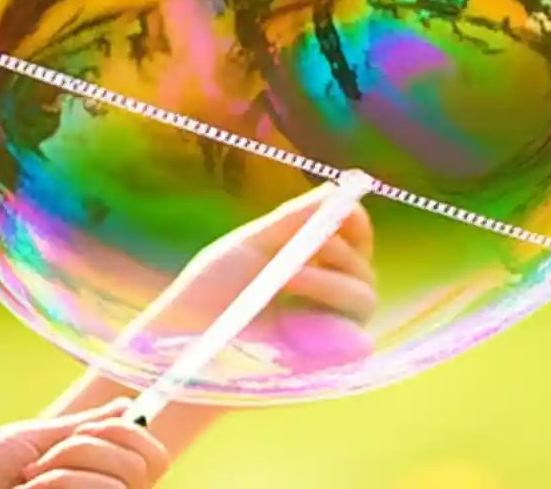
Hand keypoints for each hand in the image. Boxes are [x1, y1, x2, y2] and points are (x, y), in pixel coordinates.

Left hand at [0, 398, 170, 488]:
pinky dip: (61, 482)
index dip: (132, 432)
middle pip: (145, 462)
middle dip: (90, 445)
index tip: (88, 428)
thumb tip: (127, 406)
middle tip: (44, 457)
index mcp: (95, 479)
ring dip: (67, 466)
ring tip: (29, 482)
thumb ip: (81, 429)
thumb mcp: (29, 443)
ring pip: (125, 480)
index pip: (154, 456)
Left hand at [131, 184, 377, 371]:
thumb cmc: (210, 294)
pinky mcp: (328, 363)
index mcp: (312, 263)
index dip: (353, 220)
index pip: (356, 237)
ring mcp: (329, 330)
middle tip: (300, 247)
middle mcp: (328, 297)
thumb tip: (337, 189)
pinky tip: (293, 315)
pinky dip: (328, 318)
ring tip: (287, 278)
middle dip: (338, 250)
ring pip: (364, 298)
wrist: (186, 345)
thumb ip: (295, 219)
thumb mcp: (252, 246)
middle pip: (364, 266)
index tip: (342, 208)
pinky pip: (357, 337)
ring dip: (329, 282)